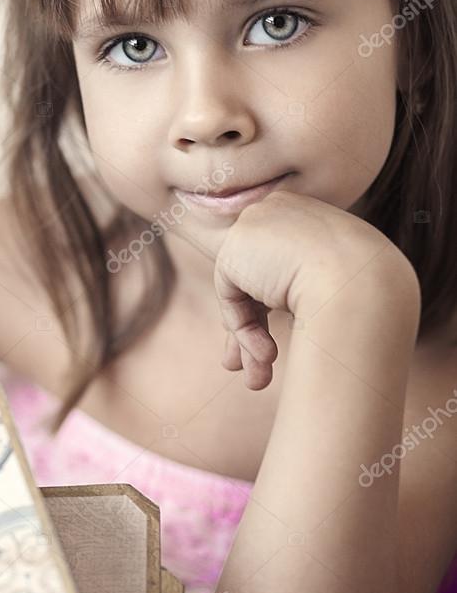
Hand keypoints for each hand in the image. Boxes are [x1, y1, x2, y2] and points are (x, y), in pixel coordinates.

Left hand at [213, 191, 396, 389]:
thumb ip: (298, 293)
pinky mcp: (235, 245)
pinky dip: (244, 329)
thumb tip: (272, 325)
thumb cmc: (363, 295)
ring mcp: (256, 223)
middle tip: (256, 372)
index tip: (272, 348)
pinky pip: (230, 295)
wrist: (360, 286)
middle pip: (255, 275)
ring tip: (259, 381)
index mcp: (312, 216)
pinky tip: (267, 353)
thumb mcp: (334, 291)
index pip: (279, 263)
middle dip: (251, 330)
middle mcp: (282, 211)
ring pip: (242, 290)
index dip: (272, 308)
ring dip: (249, 340)